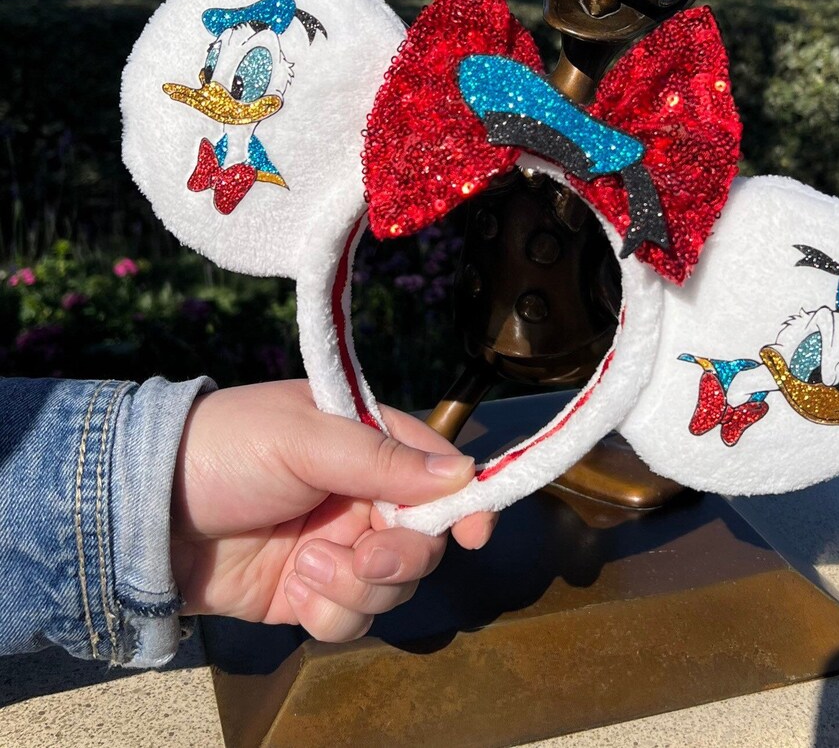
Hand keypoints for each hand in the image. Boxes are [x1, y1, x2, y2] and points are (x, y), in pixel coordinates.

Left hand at [170, 380, 495, 642]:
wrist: (143, 512)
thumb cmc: (224, 449)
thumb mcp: (303, 439)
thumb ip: (380, 459)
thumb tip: (461, 473)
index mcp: (366, 442)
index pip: (437, 469)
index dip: (465, 499)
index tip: (476, 531)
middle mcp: (360, 496)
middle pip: (424, 538)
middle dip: (403, 554)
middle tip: (367, 555)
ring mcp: (337, 548)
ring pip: (392, 585)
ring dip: (359, 585)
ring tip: (307, 565)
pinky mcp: (308, 594)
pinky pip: (352, 618)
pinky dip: (331, 611)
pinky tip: (293, 585)